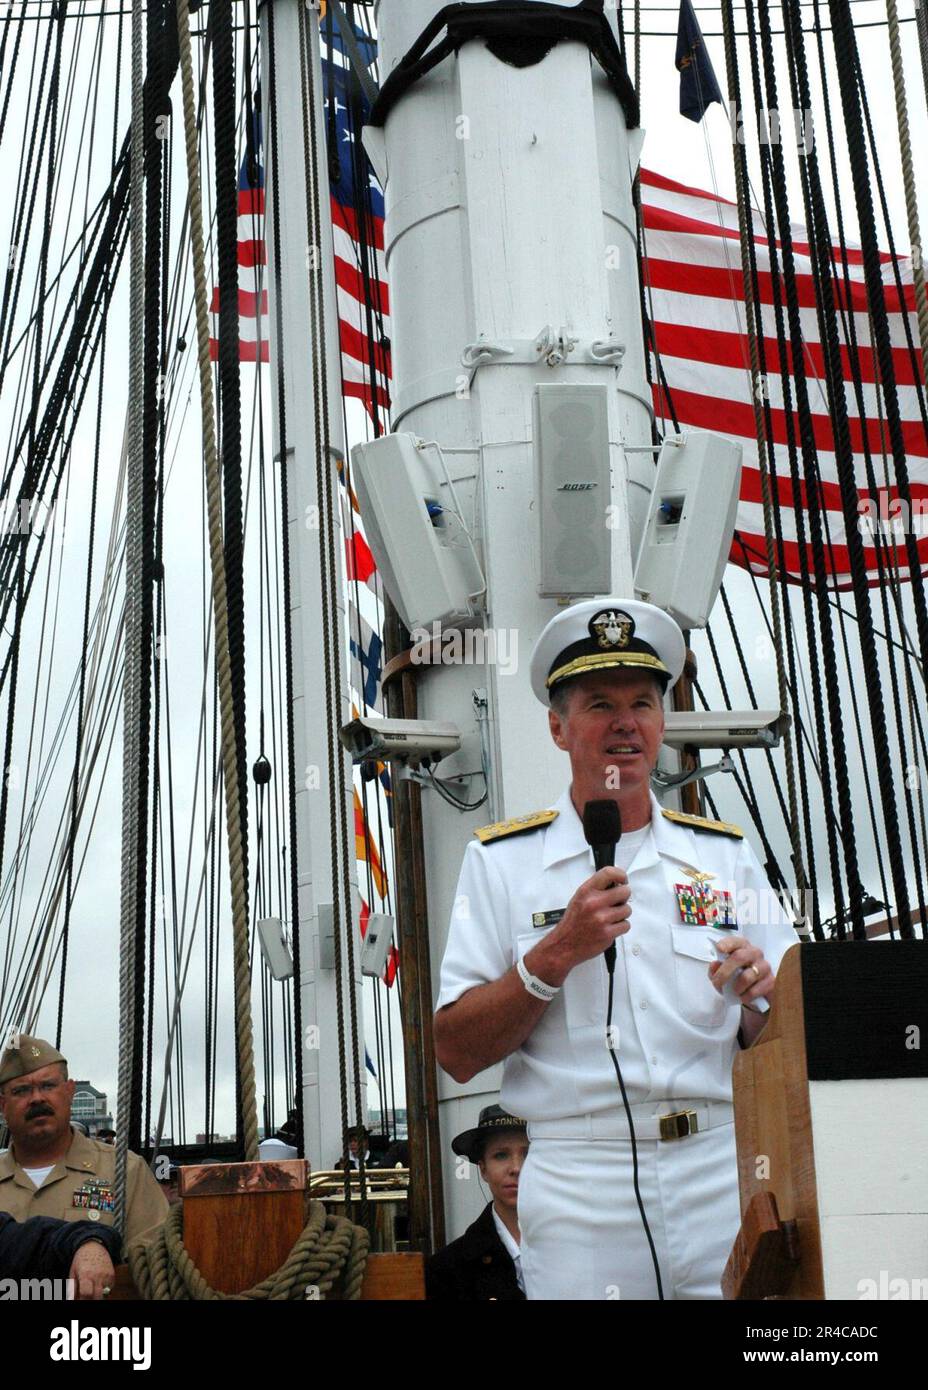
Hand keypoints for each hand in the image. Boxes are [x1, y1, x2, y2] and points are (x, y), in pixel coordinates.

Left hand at [68, 1240, 115, 1299]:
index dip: (83, 1300)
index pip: (86, 1293)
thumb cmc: (81, 1260)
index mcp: (86, 1275)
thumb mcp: (73, 1272)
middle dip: (92, 1300)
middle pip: (98, 1297)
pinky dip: (105, 1291)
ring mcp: (107, 1275)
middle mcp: (98, 1275)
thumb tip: (72, 1299)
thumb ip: (72, 1288)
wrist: (94, 1245)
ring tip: (93, 1291)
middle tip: (87, 1297)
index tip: (80, 1299)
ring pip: (105, 1294)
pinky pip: (110, 1289)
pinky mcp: (113, 1275)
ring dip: (99, 1296)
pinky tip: (99, 1285)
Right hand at [529, 867, 630, 985]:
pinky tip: (610, 927)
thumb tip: (616, 883)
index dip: (621, 875)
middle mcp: (593, 903)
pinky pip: (626, 925)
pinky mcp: (607, 933)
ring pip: (627, 910)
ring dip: (621, 914)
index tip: (623, 880)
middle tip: (616, 903)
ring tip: (609, 918)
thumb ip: (597, 889)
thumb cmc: (573, 922)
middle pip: (624, 892)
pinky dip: (620, 927)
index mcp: (586, 891)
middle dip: (622, 898)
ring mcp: (601, 918)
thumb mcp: (579, 898)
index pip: (609, 873)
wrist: (565, 944)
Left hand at [708, 935, 773, 1007]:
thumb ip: (715, 969)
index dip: (727, 944)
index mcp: (742, 947)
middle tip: (717, 982)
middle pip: (740, 957)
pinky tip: (744, 997)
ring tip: (735, 992)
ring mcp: (765, 967)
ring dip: (736, 988)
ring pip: (747, 976)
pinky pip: (754, 990)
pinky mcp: (771, 981)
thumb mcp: (723, 974)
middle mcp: (755, 953)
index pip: (736, 941)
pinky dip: (745, 996)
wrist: (756, 996)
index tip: (719, 949)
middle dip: (725, 971)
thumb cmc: (737, 979)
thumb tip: (714, 965)